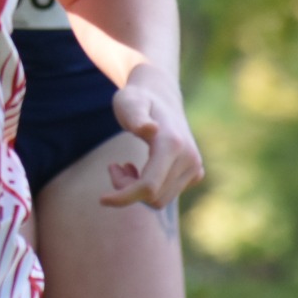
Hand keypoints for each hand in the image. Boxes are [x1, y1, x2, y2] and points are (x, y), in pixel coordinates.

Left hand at [102, 61, 204, 209]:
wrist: (161, 96)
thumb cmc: (137, 99)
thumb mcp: (128, 102)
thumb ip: (135, 116)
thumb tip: (149, 129)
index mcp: (172, 144)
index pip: (148, 187)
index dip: (124, 197)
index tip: (102, 199)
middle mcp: (189, 158)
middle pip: (153, 197)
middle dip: (127, 189)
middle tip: (114, 167)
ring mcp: (195, 167)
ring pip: (160, 200)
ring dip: (137, 190)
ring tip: (125, 167)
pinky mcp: (195, 173)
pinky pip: (168, 195)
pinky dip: (150, 190)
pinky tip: (141, 170)